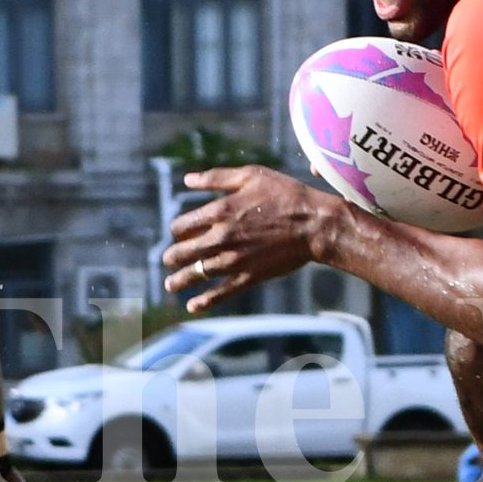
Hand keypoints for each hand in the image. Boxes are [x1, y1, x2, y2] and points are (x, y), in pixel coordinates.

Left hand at [162, 167, 338, 312]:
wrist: (314, 224)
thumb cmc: (285, 195)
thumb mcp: (251, 175)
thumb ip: (216, 178)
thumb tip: (187, 180)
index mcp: (219, 211)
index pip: (183, 225)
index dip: (178, 229)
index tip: (179, 232)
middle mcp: (221, 237)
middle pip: (184, 251)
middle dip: (172, 257)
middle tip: (168, 261)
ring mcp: (234, 259)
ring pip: (197, 273)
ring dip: (180, 281)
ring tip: (170, 286)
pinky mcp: (249, 276)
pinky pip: (220, 293)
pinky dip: (204, 301)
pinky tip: (192, 306)